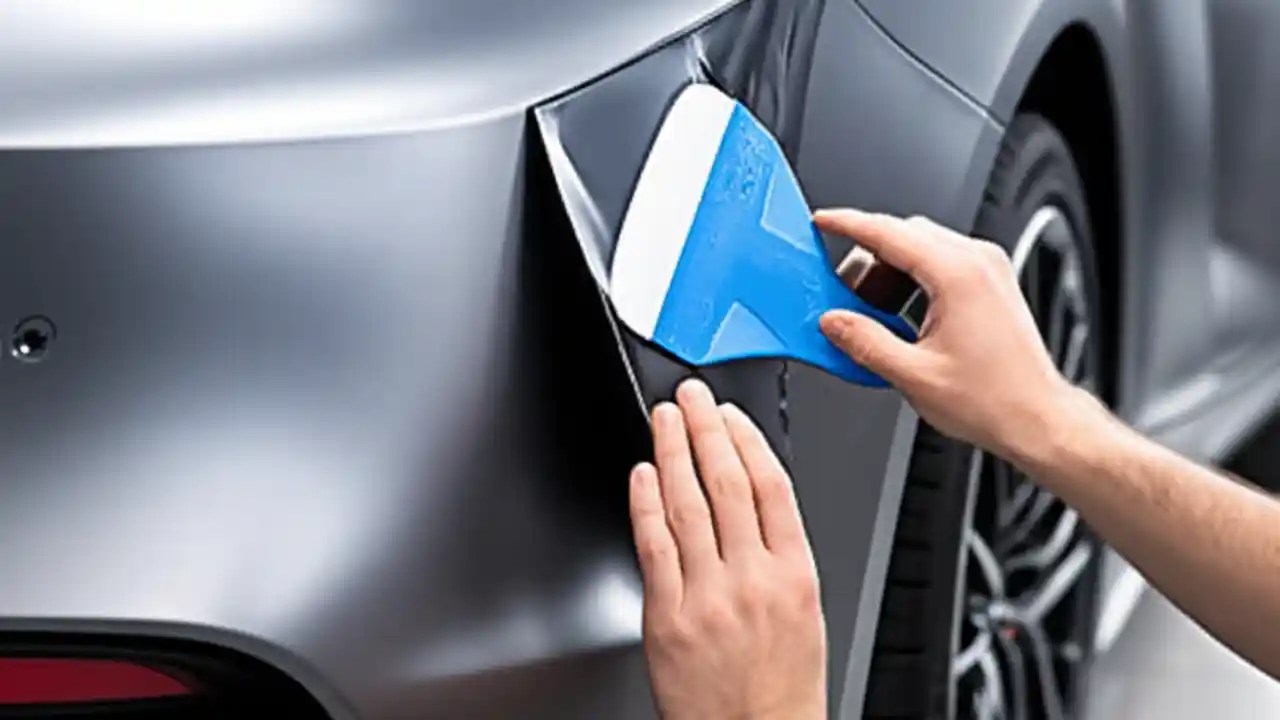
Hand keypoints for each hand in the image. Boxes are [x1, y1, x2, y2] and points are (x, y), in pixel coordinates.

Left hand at [630, 379, 826, 719]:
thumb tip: (751, 496)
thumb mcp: (805, 609)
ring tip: (664, 420)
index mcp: (794, 573)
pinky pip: (654, 546)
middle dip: (706, 429)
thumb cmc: (782, 685)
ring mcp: (707, 597)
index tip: (730, 414)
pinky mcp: (667, 617)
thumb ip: (779, 552)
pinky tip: (642, 476)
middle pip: (727, 483)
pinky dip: (646, 504)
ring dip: (672, 453)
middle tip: (692, 396)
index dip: (747, 439)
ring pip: (688, 505)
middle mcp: (752, 579)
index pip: (771, 486)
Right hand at [814, 209, 1096, 463]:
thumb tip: (833, 322)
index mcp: (957, 275)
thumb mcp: (912, 376)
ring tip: (873, 314)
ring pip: (922, 247)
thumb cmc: (992, 400)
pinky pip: (941, 262)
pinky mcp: (992, 283)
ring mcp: (988, 270)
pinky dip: (913, 279)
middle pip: (904, 235)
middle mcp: (977, 263)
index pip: (888, 232)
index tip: (823, 223)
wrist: (1036, 417)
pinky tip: (900, 315)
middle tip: (843, 295)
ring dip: (890, 271)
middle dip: (867, 260)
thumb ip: (864, 342)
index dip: (848, 224)